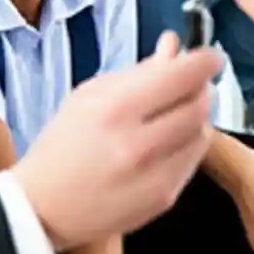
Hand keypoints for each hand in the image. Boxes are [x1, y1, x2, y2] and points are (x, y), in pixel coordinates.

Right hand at [13, 32, 220, 250]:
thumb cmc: (62, 147)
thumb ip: (138, 71)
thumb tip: (173, 46)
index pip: (182, 76)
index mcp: (116, 109)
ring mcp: (154, 176)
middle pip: (200, 104)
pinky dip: (188, 143)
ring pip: (203, 133)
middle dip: (202, 87)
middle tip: (191, 83)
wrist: (43, 207)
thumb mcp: (90, 95)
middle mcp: (138, 144)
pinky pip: (193, 161)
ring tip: (175, 111)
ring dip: (197, 116)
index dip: (205, 61)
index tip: (210, 56)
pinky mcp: (164, 198)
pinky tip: (168, 140)